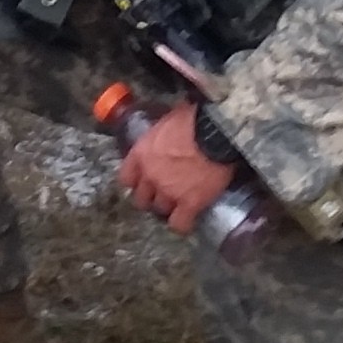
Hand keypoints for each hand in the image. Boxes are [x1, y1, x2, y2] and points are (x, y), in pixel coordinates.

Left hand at [119, 100, 239, 233]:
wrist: (216, 132)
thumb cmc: (194, 118)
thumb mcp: (169, 119)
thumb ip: (163, 131)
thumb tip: (171, 126)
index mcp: (141, 154)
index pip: (126, 178)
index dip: (135, 182)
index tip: (144, 181)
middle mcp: (150, 176)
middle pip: (142, 199)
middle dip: (151, 198)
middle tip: (163, 194)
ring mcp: (168, 192)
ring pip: (161, 210)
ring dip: (168, 208)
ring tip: (179, 205)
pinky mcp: (189, 203)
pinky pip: (180, 224)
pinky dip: (183, 224)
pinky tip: (189, 219)